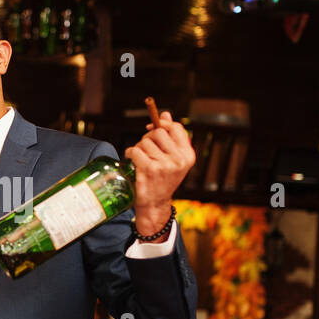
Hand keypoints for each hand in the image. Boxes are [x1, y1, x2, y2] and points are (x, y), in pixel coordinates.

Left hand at [124, 110, 196, 234]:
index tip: (152, 128)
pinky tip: (132, 160)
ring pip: (145, 142)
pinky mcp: (149, 169)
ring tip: (141, 159)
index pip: (176, 127)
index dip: (162, 123)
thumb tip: (166, 113)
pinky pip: (135, 151)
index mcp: (187, 156)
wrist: (155, 204)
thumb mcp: (172, 159)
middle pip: (158, 132)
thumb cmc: (162, 179)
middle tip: (146, 149)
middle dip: (148, 137)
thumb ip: (171, 137)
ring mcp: (165, 165)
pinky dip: (130, 153)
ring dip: (139, 148)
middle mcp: (179, 160)